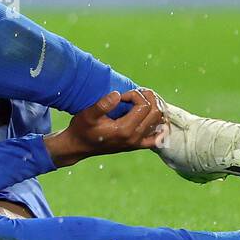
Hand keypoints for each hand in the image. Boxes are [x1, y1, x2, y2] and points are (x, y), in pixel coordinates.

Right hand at [44, 88, 163, 166]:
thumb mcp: (88, 115)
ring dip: (155, 107)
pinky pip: (158, 138)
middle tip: (135, 93)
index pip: (144, 106)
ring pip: (160, 122)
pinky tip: (153, 118)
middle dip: (149, 97)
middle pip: (156, 112)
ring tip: (143, 100)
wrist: (79, 146)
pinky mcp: (137, 145)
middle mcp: (134, 137)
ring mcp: (137, 142)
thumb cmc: (82, 129)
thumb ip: (103, 105)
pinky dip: (160, 126)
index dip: (135, 94)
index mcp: (124, 130)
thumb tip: (117, 94)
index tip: (121, 96)